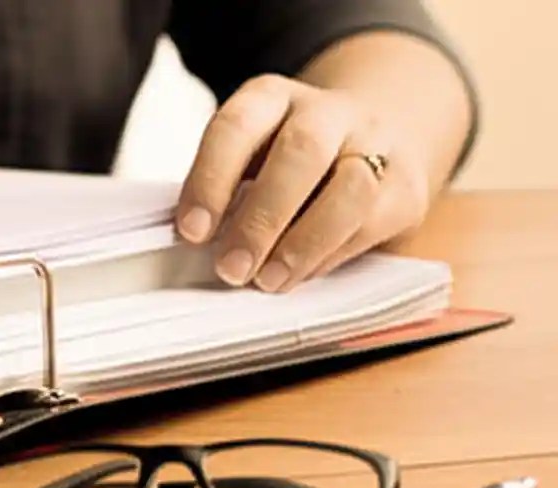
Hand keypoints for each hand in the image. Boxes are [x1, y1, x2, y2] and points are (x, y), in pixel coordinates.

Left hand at [174, 74, 430, 291]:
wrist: (378, 137)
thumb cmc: (289, 161)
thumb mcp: (249, 158)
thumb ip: (225, 191)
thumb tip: (198, 241)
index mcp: (273, 97)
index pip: (238, 125)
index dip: (211, 179)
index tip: (191, 231)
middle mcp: (328, 111)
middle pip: (302, 151)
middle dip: (262, 217)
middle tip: (231, 267)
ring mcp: (376, 144)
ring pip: (350, 188)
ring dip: (302, 243)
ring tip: (267, 279)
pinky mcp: (406, 187)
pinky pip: (372, 223)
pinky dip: (329, 255)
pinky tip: (299, 274)